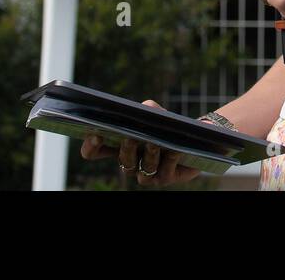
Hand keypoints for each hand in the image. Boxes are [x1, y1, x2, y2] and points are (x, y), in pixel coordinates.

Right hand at [77, 99, 202, 186]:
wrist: (193, 142)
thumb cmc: (167, 128)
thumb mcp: (159, 116)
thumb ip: (150, 110)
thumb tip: (145, 106)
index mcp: (120, 147)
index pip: (96, 152)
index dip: (91, 146)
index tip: (95, 134)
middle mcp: (131, 163)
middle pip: (122, 162)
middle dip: (125, 150)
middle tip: (129, 138)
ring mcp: (147, 173)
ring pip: (142, 170)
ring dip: (148, 156)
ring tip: (153, 143)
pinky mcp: (166, 178)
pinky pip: (165, 172)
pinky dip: (169, 159)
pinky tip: (174, 150)